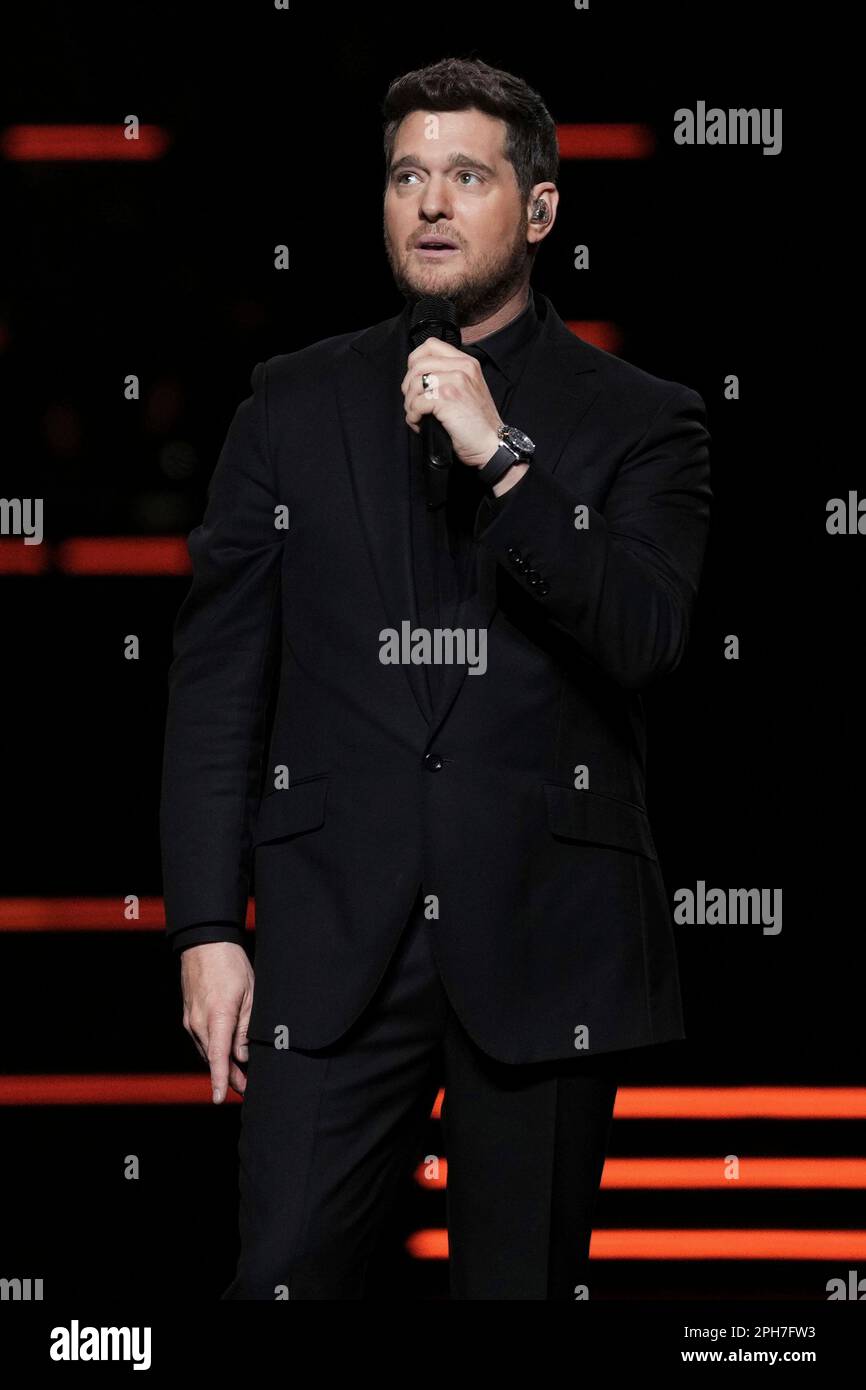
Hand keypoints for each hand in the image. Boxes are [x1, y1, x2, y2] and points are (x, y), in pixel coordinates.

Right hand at [180, 942, 253, 1101]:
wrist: (204, 944)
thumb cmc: (230, 965)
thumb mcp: (249, 995)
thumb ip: (245, 1028)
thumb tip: (243, 1056)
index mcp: (217, 1016)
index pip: (218, 1057)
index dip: (220, 1080)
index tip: (220, 1099)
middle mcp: (199, 1023)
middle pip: (214, 1059)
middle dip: (229, 1077)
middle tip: (247, 1090)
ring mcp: (191, 1020)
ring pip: (207, 1050)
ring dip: (222, 1064)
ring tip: (241, 1075)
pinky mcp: (189, 1016)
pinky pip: (203, 1040)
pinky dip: (214, 1049)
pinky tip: (226, 1053)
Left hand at [402, 337, 500, 468]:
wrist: (492, 444)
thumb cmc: (478, 423)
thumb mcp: (469, 388)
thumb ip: (450, 375)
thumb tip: (419, 376)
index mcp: (467, 362)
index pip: (431, 345)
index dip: (415, 361)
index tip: (415, 379)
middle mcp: (462, 367)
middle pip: (417, 364)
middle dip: (408, 386)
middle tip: (413, 402)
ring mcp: (455, 382)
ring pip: (414, 383)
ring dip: (409, 403)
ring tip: (416, 415)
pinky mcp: (447, 399)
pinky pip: (417, 403)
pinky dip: (412, 416)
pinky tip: (419, 424)